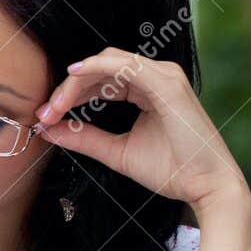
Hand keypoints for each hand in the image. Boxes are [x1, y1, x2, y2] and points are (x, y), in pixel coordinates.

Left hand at [33, 49, 248, 210]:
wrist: (205, 186)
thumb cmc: (171, 169)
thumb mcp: (116, 151)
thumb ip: (83, 138)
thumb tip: (47, 129)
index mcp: (147, 88)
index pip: (100, 80)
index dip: (70, 95)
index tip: (45, 116)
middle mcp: (156, 76)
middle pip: (99, 69)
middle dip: (67, 89)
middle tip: (45, 113)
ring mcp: (164, 76)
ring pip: (107, 64)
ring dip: (75, 83)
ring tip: (55, 106)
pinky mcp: (167, 84)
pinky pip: (125, 66)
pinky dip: (97, 67)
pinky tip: (74, 76)